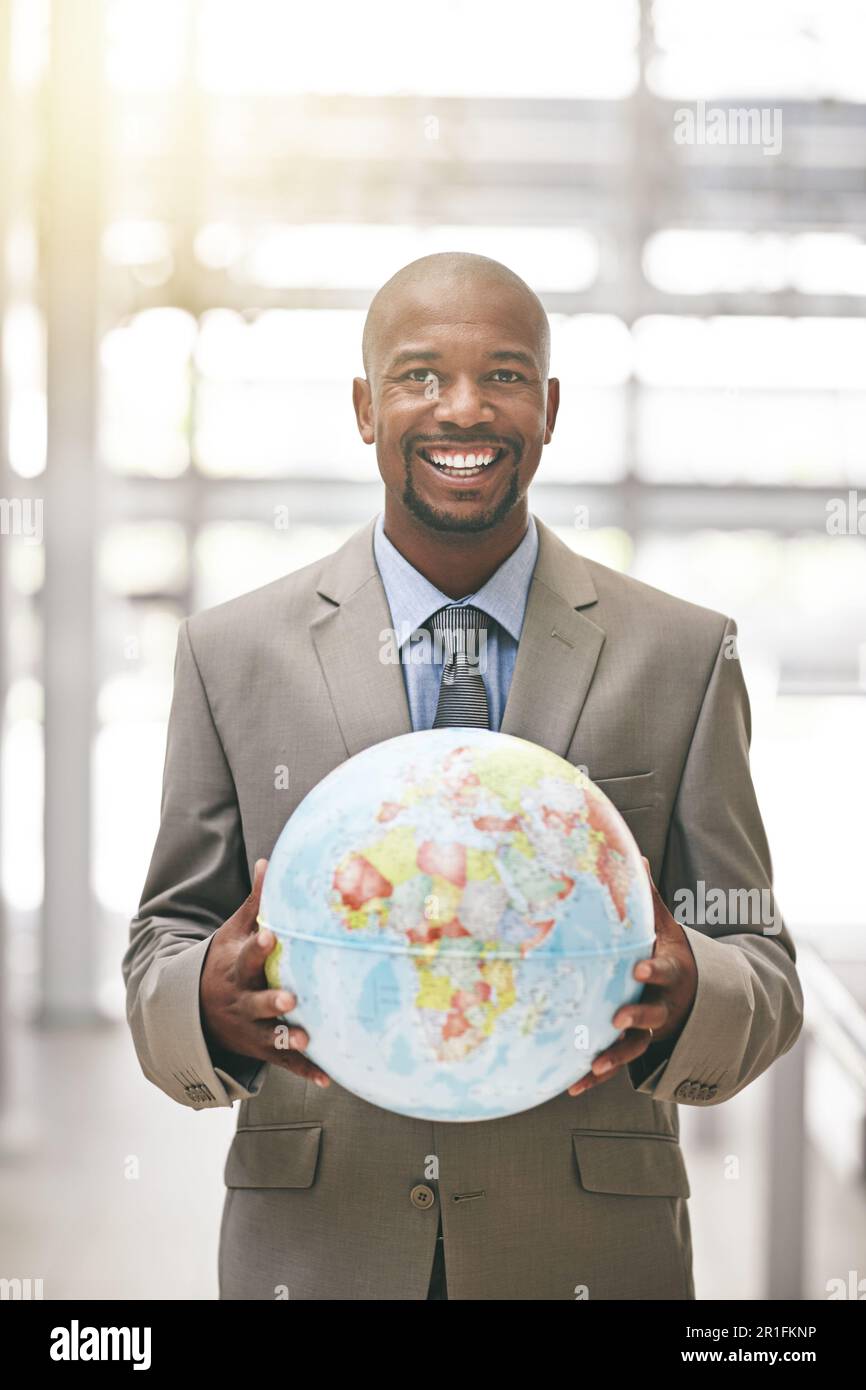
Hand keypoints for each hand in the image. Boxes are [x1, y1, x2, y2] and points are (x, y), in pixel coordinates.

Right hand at [200, 858, 330, 1087]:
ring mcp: (250, 1026)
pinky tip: (327, 1077)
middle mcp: (242, 999)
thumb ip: (256, 902)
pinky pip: (283, 1062)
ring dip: (286, 1037)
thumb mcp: (232, 931)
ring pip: (268, 1034)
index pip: (247, 954)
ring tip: (305, 1038)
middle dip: (271, 1000)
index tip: (270, 935)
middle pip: (256, 999)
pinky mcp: (261, 1048)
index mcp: (236, 967)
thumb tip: (270, 859)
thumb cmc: (225, 961)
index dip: (258, 946)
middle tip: (290, 998)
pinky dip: (304, 1070)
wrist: (194, 1010)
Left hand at [567, 857, 697, 1096]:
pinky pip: (617, 1065)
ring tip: (594, 1065)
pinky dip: (597, 1077)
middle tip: (618, 1018)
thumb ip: (648, 896)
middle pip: (652, 1012)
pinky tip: (571, 1087)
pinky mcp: (639, 1047)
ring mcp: (653, 1029)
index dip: (652, 970)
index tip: (638, 967)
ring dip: (615, 1056)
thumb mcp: (666, 925)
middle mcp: (664, 1003)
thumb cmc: (672, 951)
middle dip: (637, 1016)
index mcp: (670, 970)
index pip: (663, 970)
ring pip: (636, 1046)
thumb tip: (633, 852)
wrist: (698, 996)